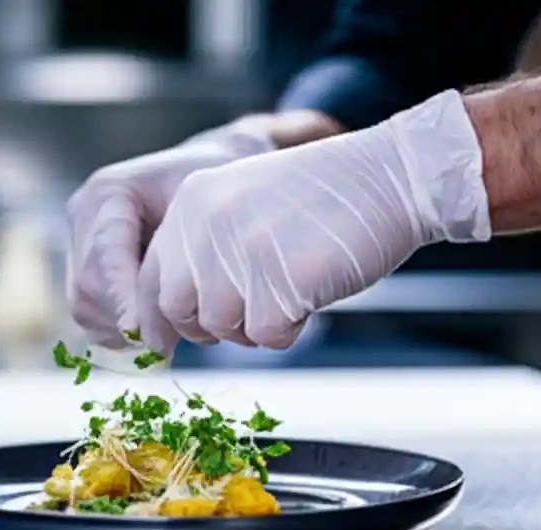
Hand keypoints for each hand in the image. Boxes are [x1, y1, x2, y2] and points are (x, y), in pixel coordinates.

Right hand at [65, 120, 272, 346]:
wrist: (205, 173)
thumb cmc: (213, 183)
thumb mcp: (207, 204)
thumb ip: (186, 249)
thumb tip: (173, 309)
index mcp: (108, 192)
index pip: (105, 252)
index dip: (119, 295)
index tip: (137, 329)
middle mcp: (83, 216)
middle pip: (87, 286)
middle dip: (127, 319)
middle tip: (171, 342)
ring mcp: (77, 243)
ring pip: (84, 306)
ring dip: (123, 329)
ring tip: (169, 332)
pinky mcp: (82, 268)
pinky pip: (90, 316)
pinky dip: (120, 330)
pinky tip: (154, 325)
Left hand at [138, 90, 492, 352]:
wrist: (391, 177)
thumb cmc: (323, 200)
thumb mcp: (241, 204)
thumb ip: (203, 246)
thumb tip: (171, 314)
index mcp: (191, 202)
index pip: (149, 277)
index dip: (163, 318)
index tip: (174, 340)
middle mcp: (206, 224)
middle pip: (178, 308)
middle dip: (211, 324)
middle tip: (254, 310)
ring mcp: (242, 252)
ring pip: (220, 326)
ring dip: (254, 326)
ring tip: (290, 292)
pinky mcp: (280, 282)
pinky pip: (265, 336)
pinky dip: (290, 330)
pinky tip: (312, 295)